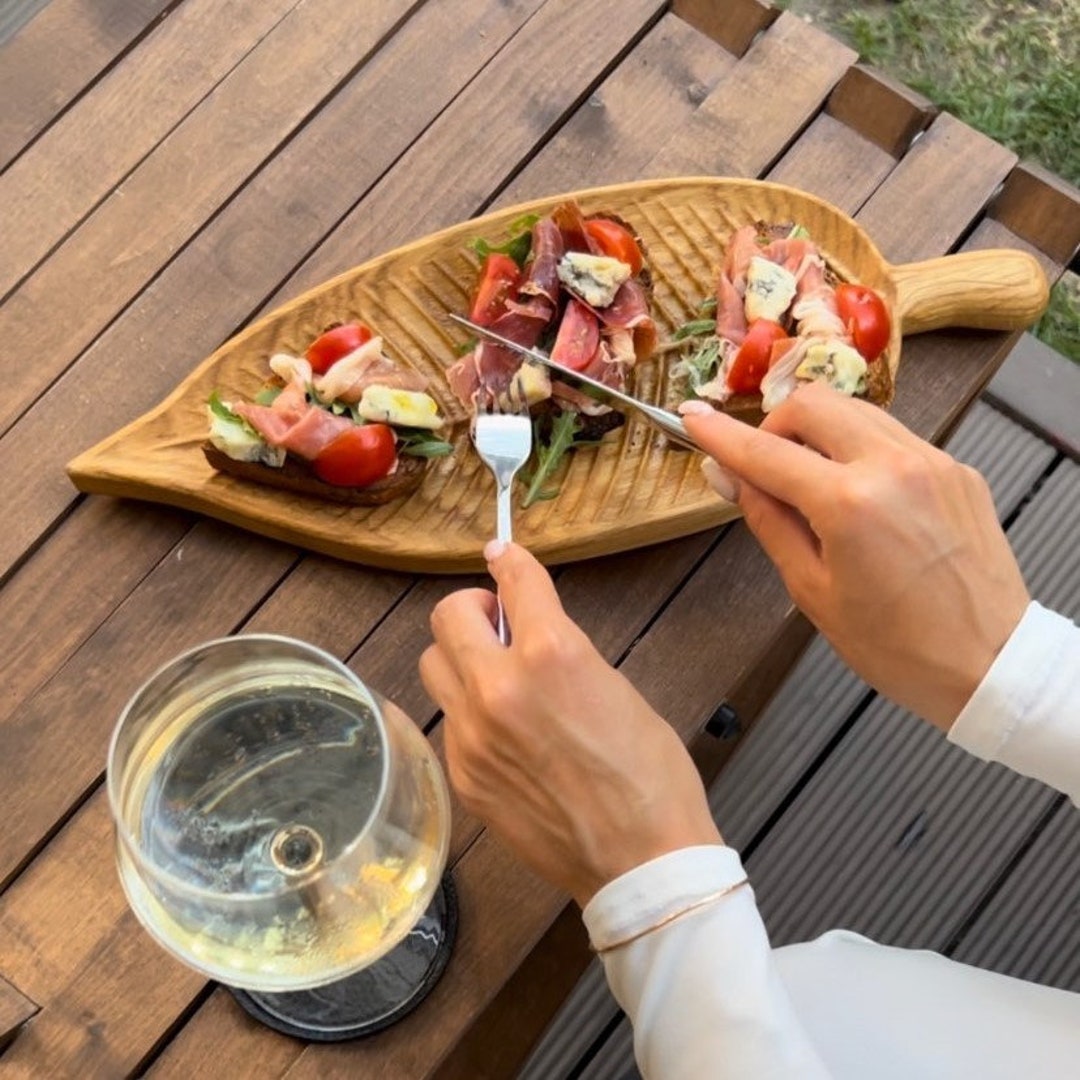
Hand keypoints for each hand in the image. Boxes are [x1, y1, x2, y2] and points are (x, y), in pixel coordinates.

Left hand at [419, 542, 721, 906]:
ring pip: (433, 665)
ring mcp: (472, 735)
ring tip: (494, 676)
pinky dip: (469, 711)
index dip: (508, 560)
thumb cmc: (650, 774)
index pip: (514, 582)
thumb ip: (562, 653)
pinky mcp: (463, 776)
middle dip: (473, 608)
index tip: (502, 554)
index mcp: (551, 655)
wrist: (641, 861)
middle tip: (498, 624)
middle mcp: (499, 687)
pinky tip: (502, 733)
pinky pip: (449, 721)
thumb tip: (530, 634)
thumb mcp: (615, 689)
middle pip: (447, 615)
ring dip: (460, 656)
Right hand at [680, 384, 1029, 729]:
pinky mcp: (956, 468)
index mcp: (848, 504)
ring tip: (812, 482)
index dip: (720, 434)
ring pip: (855, 409)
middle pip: (812, 403)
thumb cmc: (895, 645)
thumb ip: (768, 520)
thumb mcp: (812, 590)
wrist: (991, 663)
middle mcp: (892, 465)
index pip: (765, 452)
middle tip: (766, 469)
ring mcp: (931, 460)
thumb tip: (727, 476)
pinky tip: (862, 496)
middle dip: (775, 425)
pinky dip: (860, 450)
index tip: (691, 417)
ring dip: (819, 431)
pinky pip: (892, 435)